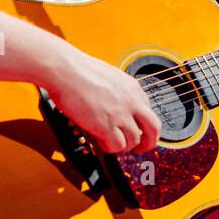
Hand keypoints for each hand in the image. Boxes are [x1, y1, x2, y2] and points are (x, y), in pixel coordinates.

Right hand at [45, 48, 161, 153]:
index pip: (148, 112)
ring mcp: (120, 114)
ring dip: (124, 146)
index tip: (136, 129)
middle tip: (141, 148)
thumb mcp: (109, 77)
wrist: (65, 70)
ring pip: (134, 141)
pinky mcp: (106, 125)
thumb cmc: (78, 70)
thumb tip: (113, 103)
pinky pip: (117, 146)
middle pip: (153, 128)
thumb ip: (117, 92)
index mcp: (133, 88)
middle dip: (149, 142)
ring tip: (111, 143)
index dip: (141, 124)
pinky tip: (102, 142)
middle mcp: (131, 101)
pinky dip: (110, 148)